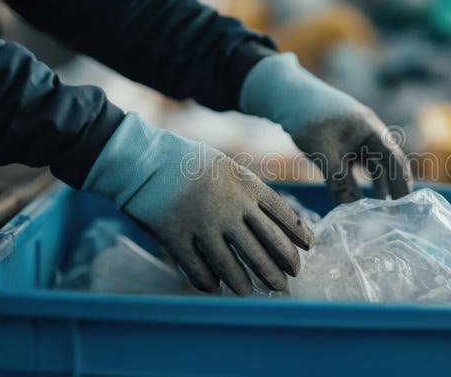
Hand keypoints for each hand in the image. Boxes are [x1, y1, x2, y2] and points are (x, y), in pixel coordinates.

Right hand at [83, 113, 313, 294]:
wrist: (146, 160)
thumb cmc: (191, 164)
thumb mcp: (230, 168)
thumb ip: (252, 192)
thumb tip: (276, 223)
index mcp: (247, 187)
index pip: (283, 217)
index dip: (297, 237)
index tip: (305, 251)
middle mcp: (231, 208)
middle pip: (265, 247)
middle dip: (279, 269)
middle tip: (285, 283)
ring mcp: (204, 225)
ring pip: (233, 266)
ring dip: (246, 283)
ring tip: (251, 290)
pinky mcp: (177, 238)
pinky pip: (198, 270)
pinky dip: (209, 283)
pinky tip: (215, 287)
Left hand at [241, 53, 412, 203]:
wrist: (286, 95)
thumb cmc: (307, 118)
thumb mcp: (323, 153)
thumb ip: (339, 183)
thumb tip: (352, 212)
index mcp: (372, 130)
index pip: (395, 160)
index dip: (402, 184)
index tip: (407, 207)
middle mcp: (370, 133)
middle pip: (389, 164)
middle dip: (393, 188)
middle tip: (396, 215)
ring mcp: (358, 137)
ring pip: (373, 166)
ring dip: (376, 186)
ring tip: (378, 211)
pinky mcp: (345, 143)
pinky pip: (359, 165)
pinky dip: (359, 181)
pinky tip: (357, 199)